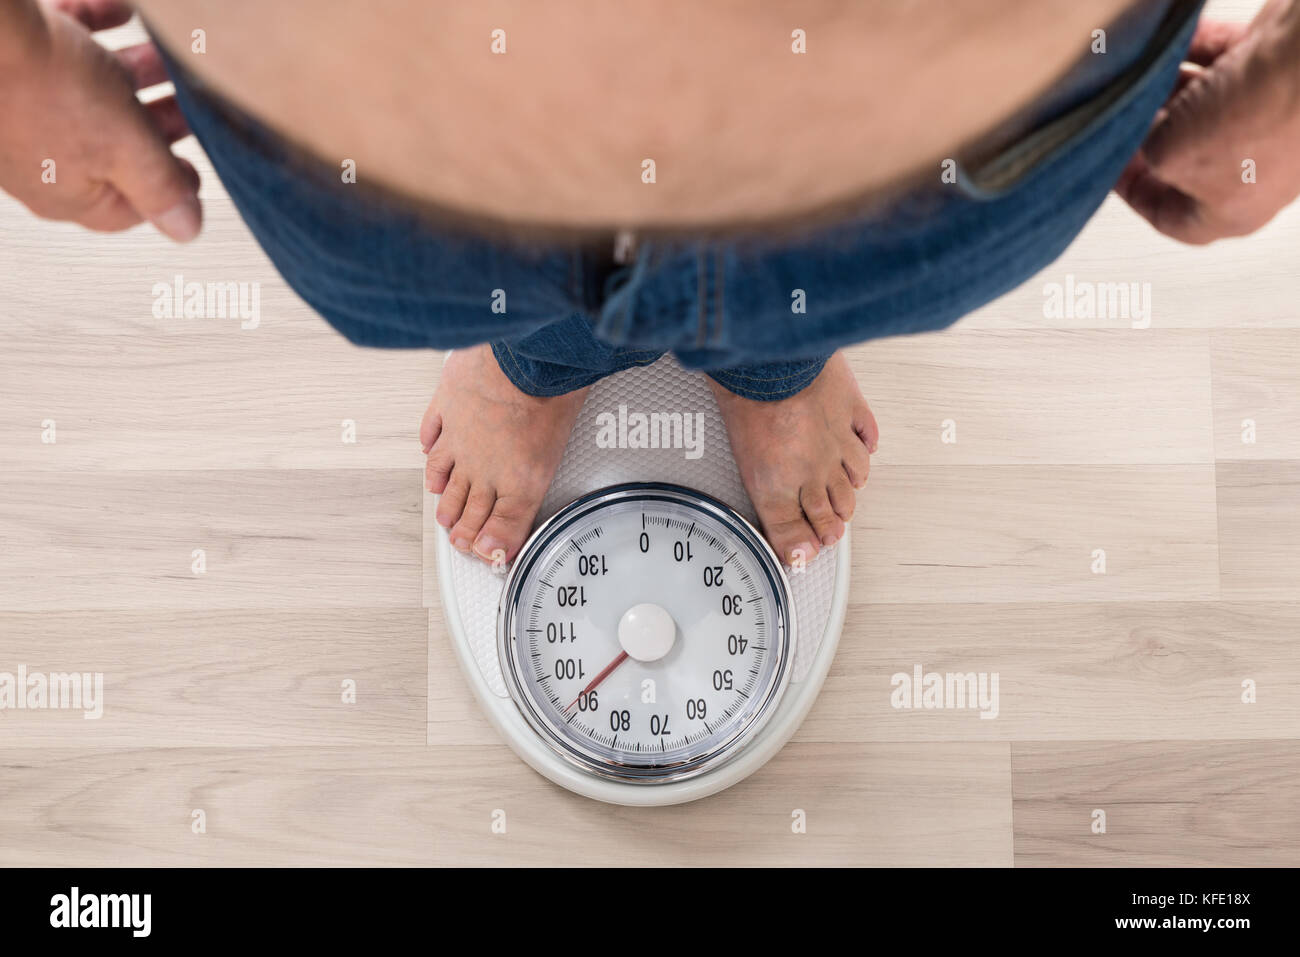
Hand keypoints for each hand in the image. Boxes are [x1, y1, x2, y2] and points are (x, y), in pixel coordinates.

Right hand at [0, 0, 200, 240]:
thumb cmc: (37, 85)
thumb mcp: (125, 146)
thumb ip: (159, 186)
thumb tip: (185, 227)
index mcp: (67, 193)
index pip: (129, 206)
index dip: (167, 185)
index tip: (192, 164)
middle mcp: (39, 158)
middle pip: (114, 146)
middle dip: (155, 120)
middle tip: (187, 102)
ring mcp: (20, 110)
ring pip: (89, 93)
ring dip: (131, 72)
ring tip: (164, 54)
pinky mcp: (8, 63)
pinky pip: (58, 47)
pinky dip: (92, 30)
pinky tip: (120, 12)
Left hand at [1116, 0, 1299, 243]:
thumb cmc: (1260, 116)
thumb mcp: (1171, 152)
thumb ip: (1146, 150)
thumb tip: (1142, 130)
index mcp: (1231, 211)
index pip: (1170, 217)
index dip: (1133, 193)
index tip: (1109, 166)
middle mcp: (1253, 170)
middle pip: (1184, 155)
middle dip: (1149, 131)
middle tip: (1122, 111)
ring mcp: (1267, 120)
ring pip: (1202, 104)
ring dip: (1169, 86)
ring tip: (1144, 73)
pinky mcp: (1274, 73)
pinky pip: (1223, 62)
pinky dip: (1195, 50)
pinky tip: (1172, 42)